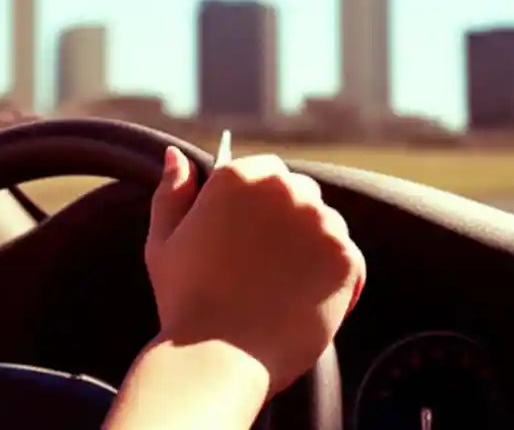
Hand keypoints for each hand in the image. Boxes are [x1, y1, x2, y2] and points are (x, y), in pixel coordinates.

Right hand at [144, 148, 365, 395]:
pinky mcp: (345, 257)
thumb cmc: (184, 301)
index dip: (260, 203)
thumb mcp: (164, 241)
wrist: (216, 358)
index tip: (250, 232)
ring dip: (314, 246)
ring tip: (282, 287)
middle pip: (302, 192)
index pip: (268, 170)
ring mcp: (319, 222)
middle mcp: (284, 189)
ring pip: (328, 224)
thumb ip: (173, 191)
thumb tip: (177, 155)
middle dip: (289, 220)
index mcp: (239, 177)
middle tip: (265, 264)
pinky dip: (335, 277)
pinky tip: (306, 299)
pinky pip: (350, 258)